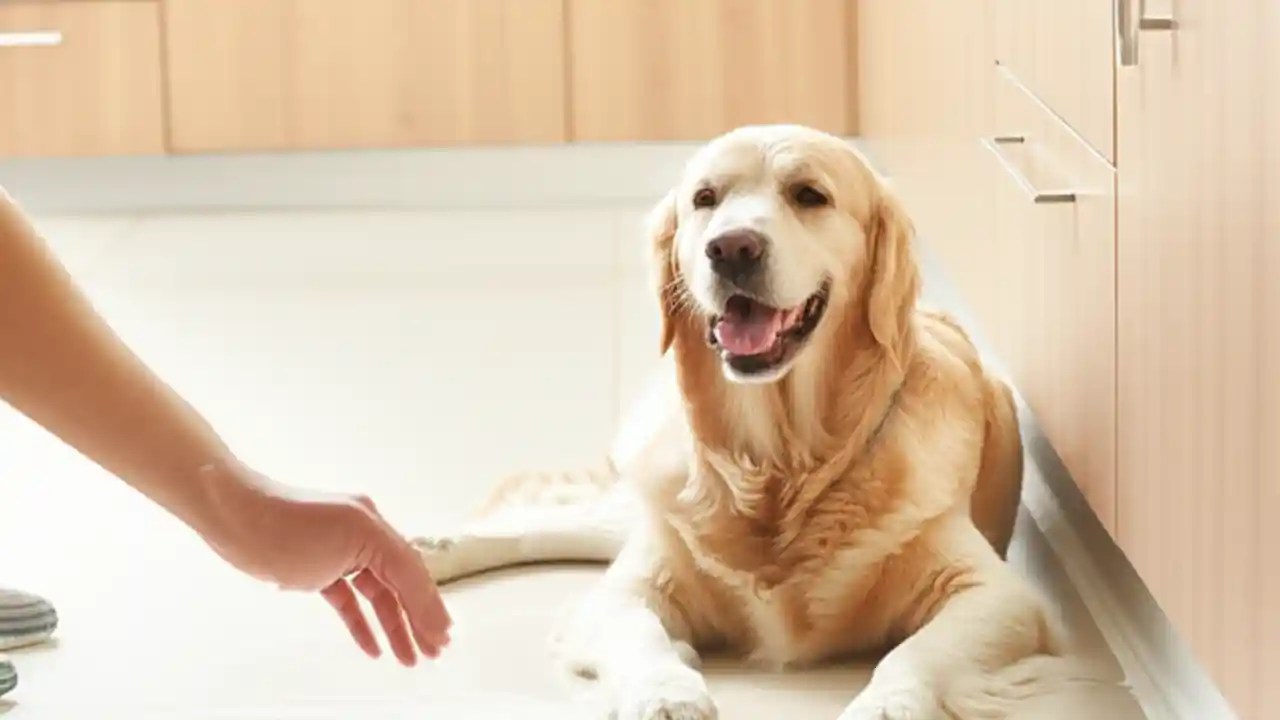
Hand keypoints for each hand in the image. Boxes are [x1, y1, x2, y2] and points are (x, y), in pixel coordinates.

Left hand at [196, 460, 451, 665]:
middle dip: (419, 620)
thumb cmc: (285, 525)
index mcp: (375, 525)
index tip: (442, 636)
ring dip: (394, 627)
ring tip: (409, 658)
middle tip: (435, 651)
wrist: (233, 515)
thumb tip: (422, 587)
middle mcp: (364, 536)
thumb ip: (391, 568)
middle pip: (400, 584)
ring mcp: (340, 552)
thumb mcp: (352, 542)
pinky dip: (361, 622)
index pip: (412, 571)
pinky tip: (372, 646)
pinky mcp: (318, 568)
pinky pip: (349, 599)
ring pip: (377, 595)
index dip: (429, 606)